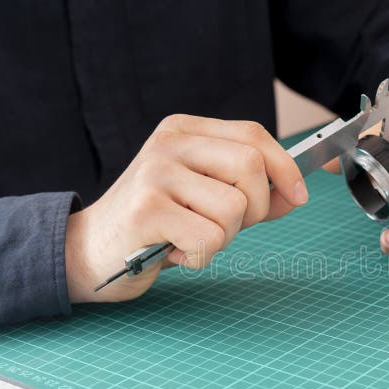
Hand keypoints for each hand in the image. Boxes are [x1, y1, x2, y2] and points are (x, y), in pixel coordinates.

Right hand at [65, 115, 307, 302]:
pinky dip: (201, 257)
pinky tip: (174, 252)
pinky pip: (209, 238)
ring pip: (234, 208)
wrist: (90, 251)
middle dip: (257, 209)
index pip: (253, 134)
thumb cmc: (157, 226)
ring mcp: (155, 173)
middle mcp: (170, 143)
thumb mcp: (206, 200)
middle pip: (250, 166)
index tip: (299, 196)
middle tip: (229, 228)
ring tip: (192, 239)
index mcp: (185, 131)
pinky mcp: (147, 209)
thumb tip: (295, 194)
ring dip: (224, 238)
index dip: (285, 167)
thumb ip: (250, 194)